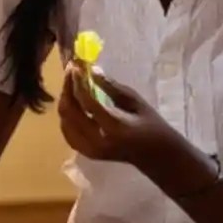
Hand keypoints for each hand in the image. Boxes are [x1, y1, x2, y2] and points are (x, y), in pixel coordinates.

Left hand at [57, 63, 176, 166]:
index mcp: (114, 127)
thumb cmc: (152, 125)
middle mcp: (98, 141)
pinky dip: (66, 116)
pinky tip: (73, 104)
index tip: (75, 66)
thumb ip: (112, 87)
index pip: (87, 102)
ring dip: (65, 101)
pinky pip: (67, 132)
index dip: (78, 82)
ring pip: (64, 121)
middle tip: (70, 71)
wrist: (158, 156)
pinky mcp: (86, 153)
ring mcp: (90, 150)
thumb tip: (91, 70)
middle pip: (70, 112)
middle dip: (67, 88)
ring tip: (71, 84)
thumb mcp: (136, 102)